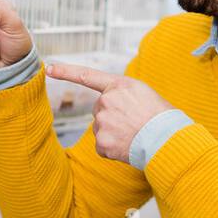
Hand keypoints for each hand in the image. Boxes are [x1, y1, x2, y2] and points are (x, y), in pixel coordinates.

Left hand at [46, 63, 172, 163]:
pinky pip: (103, 146)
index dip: (66, 71)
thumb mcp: (143, 93)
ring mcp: (102, 122)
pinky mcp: (101, 143)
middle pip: (99, 110)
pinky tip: (128, 145)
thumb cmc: (161, 117)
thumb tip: (109, 104)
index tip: (49, 68)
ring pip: (100, 128)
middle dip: (112, 116)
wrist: (168, 139)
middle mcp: (106, 101)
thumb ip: (122, 93)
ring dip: (113, 133)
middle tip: (133, 122)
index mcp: (118, 85)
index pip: (87, 76)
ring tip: (134, 134)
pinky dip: (114, 149)